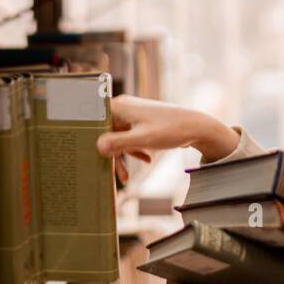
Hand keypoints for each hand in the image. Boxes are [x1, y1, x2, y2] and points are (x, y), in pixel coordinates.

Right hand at [95, 95, 239, 163]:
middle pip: (106, 132)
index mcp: (120, 106)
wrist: (196, 127)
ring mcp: (133, 115)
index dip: (89, 137)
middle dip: (109, 154)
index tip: (86, 153)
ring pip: (118, 137)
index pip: (94, 120)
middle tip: (112, 174)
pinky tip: (146, 160)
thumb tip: (98, 146)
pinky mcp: (142, 122)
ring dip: (123, 156)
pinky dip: (134, 150)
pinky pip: (130, 138)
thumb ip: (119, 142)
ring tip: (127, 177)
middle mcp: (124, 107)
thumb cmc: (171, 129)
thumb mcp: (142, 139)